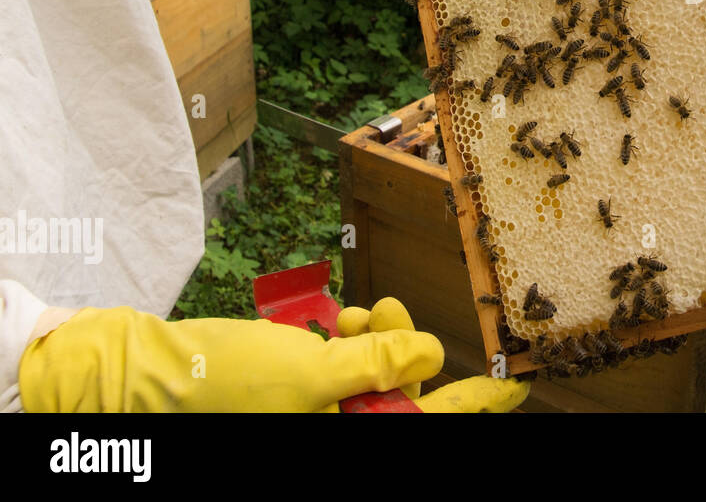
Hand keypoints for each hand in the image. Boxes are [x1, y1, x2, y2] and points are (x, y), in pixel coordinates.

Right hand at [19, 297, 526, 411]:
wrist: (139, 378)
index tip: (517, 387)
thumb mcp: (308, 372)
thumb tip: (428, 356)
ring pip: (372, 380)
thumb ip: (376, 366)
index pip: (426, 426)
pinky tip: (330, 319)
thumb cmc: (218, 383)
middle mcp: (331, 433)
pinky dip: (342, 342)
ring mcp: (313, 419)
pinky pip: (340, 374)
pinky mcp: (294, 399)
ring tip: (348, 313)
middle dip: (403, 351)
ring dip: (370, 338)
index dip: (474, 404)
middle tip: (384, 312)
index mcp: (343, 442)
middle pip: (401, 400)